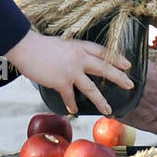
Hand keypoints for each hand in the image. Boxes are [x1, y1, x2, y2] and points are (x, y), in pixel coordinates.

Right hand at [5, 29, 131, 116]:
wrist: (26, 47)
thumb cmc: (39, 45)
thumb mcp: (61, 44)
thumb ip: (70, 53)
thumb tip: (74, 64)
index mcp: (79, 46)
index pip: (102, 52)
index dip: (116, 58)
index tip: (127, 64)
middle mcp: (79, 57)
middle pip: (104, 68)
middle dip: (119, 77)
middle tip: (130, 84)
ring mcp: (71, 70)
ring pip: (92, 88)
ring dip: (101, 101)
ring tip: (108, 110)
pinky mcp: (61, 81)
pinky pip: (70, 97)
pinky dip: (72, 105)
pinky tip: (74, 112)